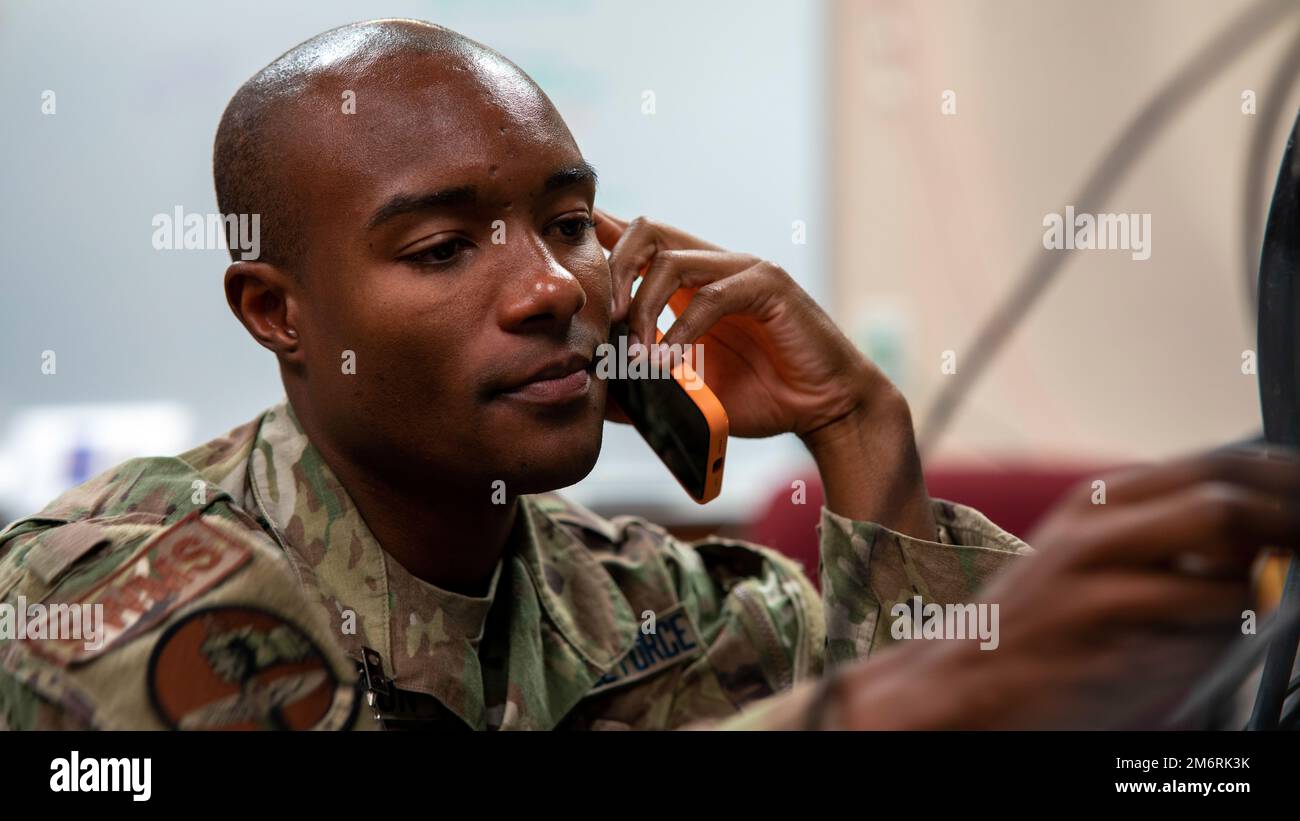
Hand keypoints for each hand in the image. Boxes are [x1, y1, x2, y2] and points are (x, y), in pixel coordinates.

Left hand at [595, 210, 888, 439]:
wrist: (824, 410)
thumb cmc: (762, 397)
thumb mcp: (690, 393)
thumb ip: (647, 386)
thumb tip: (598, 396)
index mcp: (693, 282)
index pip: (639, 244)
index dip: (602, 242)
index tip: (565, 259)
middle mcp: (716, 266)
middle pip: (647, 232)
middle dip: (613, 269)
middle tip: (601, 320)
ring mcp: (744, 271)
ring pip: (672, 261)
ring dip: (642, 308)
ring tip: (635, 354)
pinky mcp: (769, 287)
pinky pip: (713, 296)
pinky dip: (683, 330)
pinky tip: (670, 361)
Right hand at [836, 449, 1299, 728]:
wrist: (958, 682)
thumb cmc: (1039, 633)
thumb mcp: (1093, 565)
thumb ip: (1170, 545)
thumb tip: (1269, 546)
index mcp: (1102, 499)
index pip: (1221, 464)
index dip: (1288, 480)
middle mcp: (1098, 521)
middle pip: (1228, 498)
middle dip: (1294, 523)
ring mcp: (1095, 568)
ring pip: (1225, 560)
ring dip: (1259, 591)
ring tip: (1253, 610)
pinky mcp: (1096, 619)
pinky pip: (1199, 622)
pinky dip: (1224, 636)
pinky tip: (1200, 649)